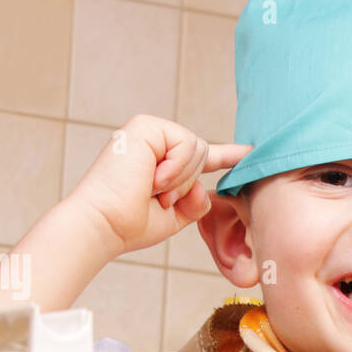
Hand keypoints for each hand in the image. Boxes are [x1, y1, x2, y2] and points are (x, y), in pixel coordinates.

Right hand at [68, 114, 252, 258]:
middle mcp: (152, 141)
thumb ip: (196, 199)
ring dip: (181, 180)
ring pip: (198, 149)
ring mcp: (148, 130)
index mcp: (158, 161)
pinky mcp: (145, 126)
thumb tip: (208, 185)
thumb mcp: (175, 214)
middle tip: (159, 199)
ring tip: (153, 191)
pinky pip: (187, 144)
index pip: (196, 155)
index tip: (246, 153)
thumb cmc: (130, 225)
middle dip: (188, 184)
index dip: (225, 154)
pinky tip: (153, 179)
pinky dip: (176, 168)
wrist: (104, 225)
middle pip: (202, 154)